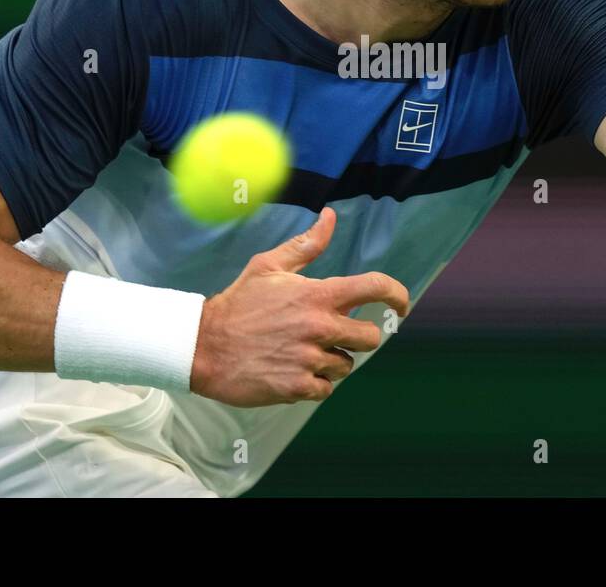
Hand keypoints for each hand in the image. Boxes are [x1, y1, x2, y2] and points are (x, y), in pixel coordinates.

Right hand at [189, 207, 409, 406]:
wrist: (203, 346)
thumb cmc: (238, 303)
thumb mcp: (269, 266)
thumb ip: (306, 244)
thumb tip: (330, 216)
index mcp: (317, 295)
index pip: (374, 287)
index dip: (397, 294)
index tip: (402, 304)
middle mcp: (319, 327)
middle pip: (370, 337)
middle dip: (358, 336)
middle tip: (333, 334)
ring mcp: (309, 359)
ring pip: (346, 366)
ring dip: (331, 361)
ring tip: (301, 352)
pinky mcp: (297, 387)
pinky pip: (325, 390)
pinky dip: (314, 383)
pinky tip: (292, 370)